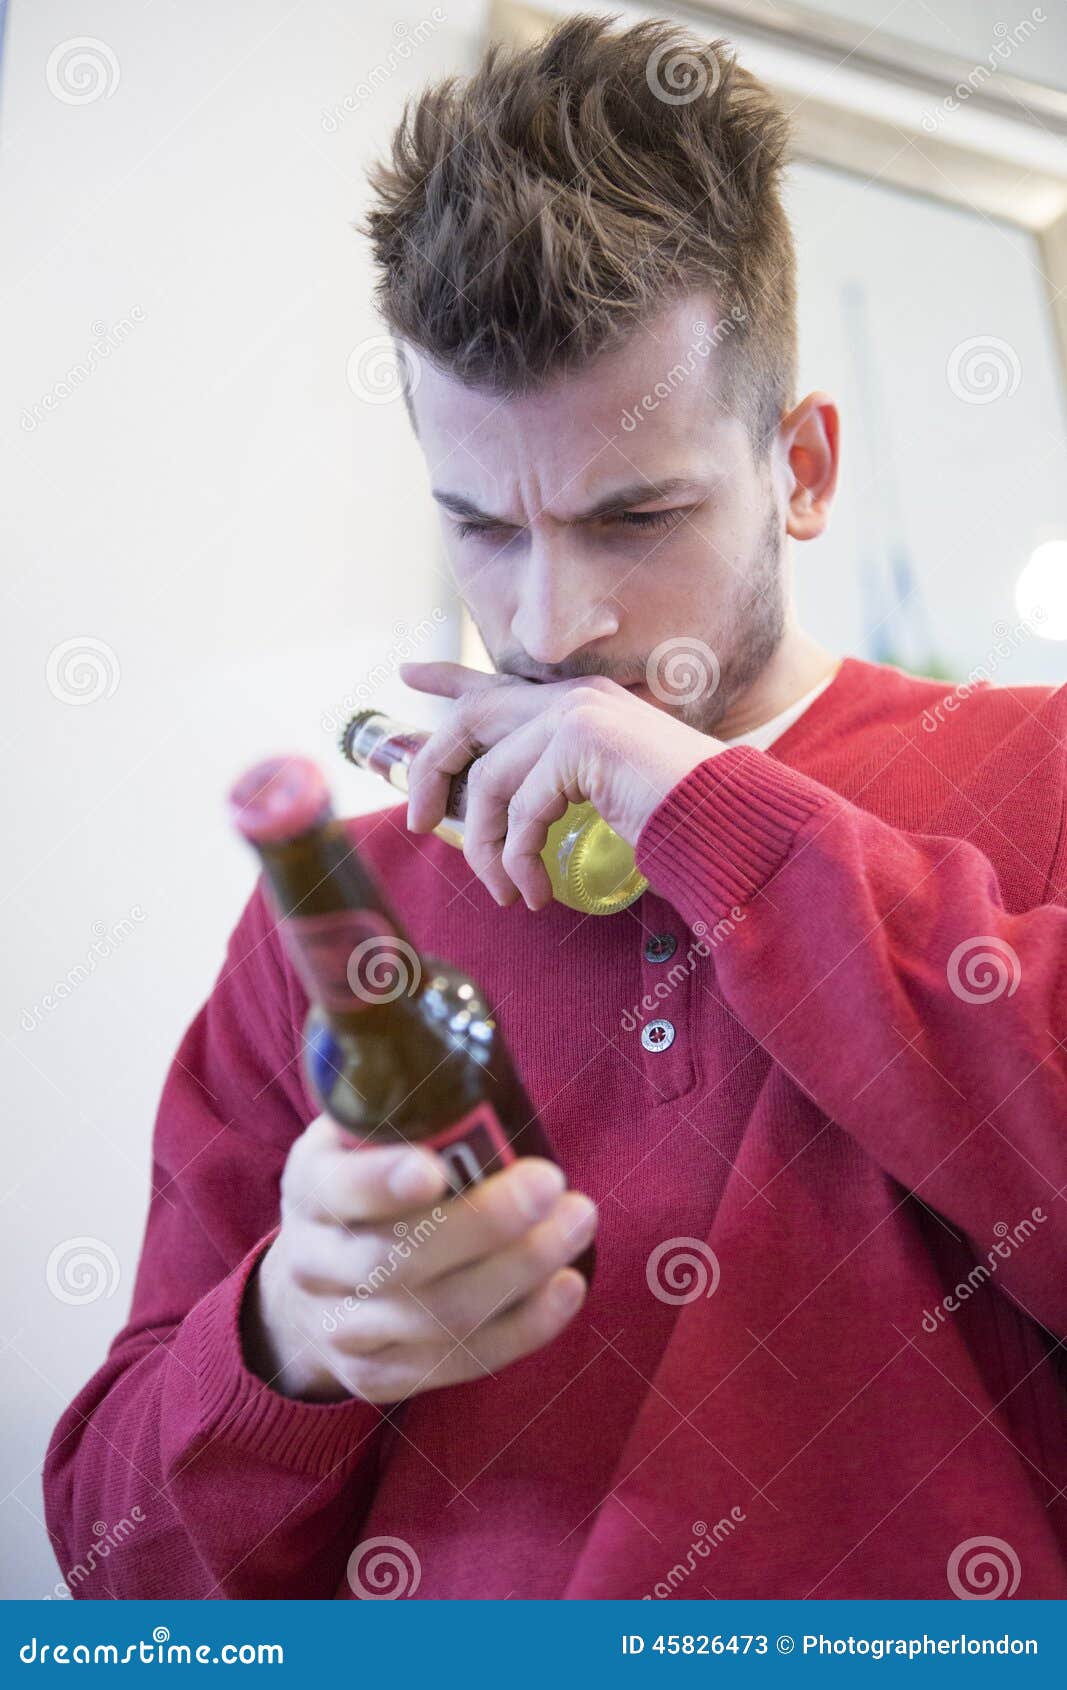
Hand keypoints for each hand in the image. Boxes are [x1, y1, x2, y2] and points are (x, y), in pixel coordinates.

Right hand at [241, 1114, 596, 1403]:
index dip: (382, 1183)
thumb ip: (399, 1098)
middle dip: (485, 1223)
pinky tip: (568, 1286)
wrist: (311, 1292)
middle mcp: (317, 1267)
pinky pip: (462, 1362)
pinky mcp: (387, 1378)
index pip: (338, 1191)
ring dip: (522, 1269)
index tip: (435, 1168)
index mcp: (309, 1189)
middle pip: (399, 1260)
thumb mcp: (355, 1135)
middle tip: (551, 1181)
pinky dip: (525, 1327)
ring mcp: (349, 1333)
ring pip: (440, 1317)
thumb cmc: (360, 1190)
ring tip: (578, 1220)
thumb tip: (457, 1035)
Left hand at [397, 660, 720, 909]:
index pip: (495, 682)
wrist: (730, 822)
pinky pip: (523, 808)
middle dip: (432, 771)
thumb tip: (496, 808)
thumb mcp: (602, 789)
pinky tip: (532, 891)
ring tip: (505, 889)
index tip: (407, 675)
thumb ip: (556, 780)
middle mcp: (574, 697)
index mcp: (578, 701)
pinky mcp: (583, 744)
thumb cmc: (675, 816)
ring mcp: (578, 714)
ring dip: (487, 847)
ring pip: (491, 779)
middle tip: (421, 822)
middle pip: (470, 720)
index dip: (447, 679)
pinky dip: (518, 859)